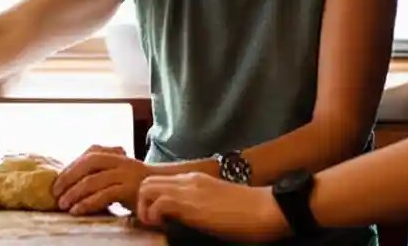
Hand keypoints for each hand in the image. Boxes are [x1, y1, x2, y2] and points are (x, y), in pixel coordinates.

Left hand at [52, 145, 149, 214]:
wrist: (165, 193)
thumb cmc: (137, 187)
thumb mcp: (119, 174)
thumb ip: (101, 172)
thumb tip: (71, 180)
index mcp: (116, 155)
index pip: (89, 155)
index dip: (71, 167)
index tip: (57, 182)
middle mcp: (121, 161)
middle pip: (89, 163)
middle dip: (69, 177)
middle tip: (55, 193)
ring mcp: (127, 174)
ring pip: (94, 179)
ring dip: (75, 193)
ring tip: (63, 204)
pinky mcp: (131, 190)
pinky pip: (105, 194)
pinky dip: (88, 203)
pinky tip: (78, 210)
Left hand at [136, 172, 289, 242]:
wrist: (267, 209)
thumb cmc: (250, 213)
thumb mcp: (218, 205)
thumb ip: (200, 207)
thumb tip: (189, 220)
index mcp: (195, 180)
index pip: (160, 182)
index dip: (151, 200)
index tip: (156, 219)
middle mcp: (188, 180)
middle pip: (147, 182)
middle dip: (141, 203)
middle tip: (151, 223)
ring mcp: (189, 189)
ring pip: (146, 187)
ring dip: (144, 208)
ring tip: (155, 225)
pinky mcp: (191, 203)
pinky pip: (157, 203)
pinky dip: (153, 216)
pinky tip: (163, 228)